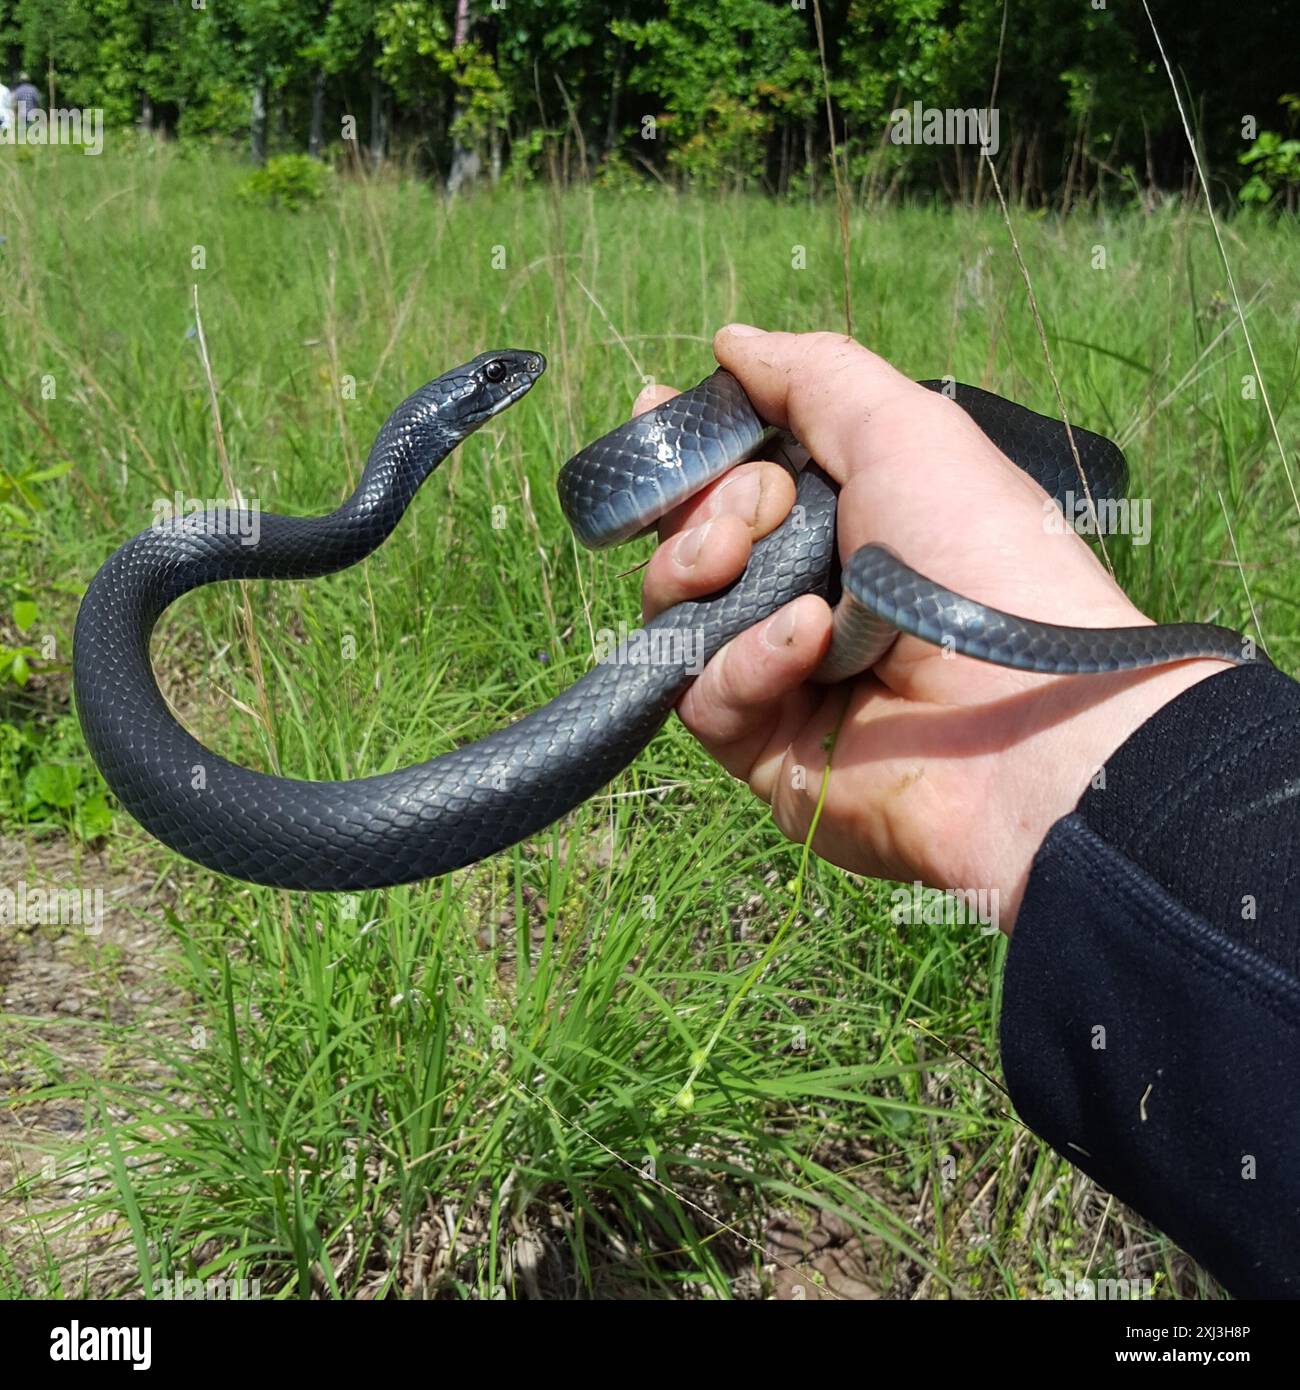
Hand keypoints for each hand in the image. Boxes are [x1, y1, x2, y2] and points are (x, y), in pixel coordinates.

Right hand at [638, 327, 1231, 930]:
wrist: (1029, 716)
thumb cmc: (978, 558)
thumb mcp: (903, 432)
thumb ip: (811, 378)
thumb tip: (729, 343)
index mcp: (843, 522)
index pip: (733, 479)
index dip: (691, 450)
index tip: (656, 409)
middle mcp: (805, 593)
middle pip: (689, 540)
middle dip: (704, 508)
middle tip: (757, 512)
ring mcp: (780, 675)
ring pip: (676, 614)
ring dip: (697, 572)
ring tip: (746, 564)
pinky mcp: (764, 748)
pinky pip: (704, 693)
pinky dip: (746, 661)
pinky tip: (804, 647)